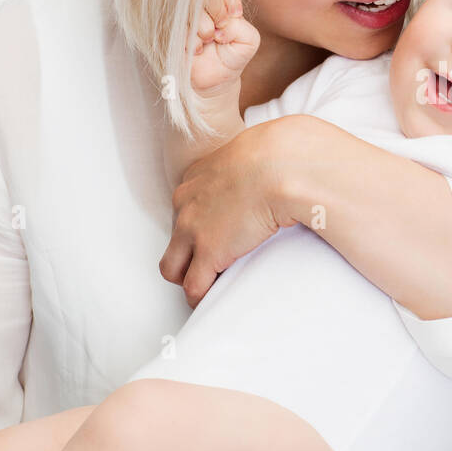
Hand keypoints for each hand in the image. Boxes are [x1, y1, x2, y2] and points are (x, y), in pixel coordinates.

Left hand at [159, 118, 301, 306]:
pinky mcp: (209, 254)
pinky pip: (193, 286)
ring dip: (188, 277)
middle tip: (210, 259)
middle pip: (174, 237)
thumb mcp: (256, 151)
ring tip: (207, 286)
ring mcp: (194, 230)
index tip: (217, 231)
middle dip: (188, 251)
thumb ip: (254, 161)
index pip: (185, 207)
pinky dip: (200, 296)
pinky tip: (211, 299)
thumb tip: (278, 161)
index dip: (199, 224)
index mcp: (197, 177)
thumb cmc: (279, 154)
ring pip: (172, 266)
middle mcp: (186, 204)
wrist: (279, 165)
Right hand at [190, 0, 259, 102]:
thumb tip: (222, 26)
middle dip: (217, 13)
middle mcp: (201, 5)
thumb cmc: (232, 55)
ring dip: (204, 29)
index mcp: (222, 2)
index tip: (235, 16)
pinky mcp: (171, 30)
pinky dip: (192, 41)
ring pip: (192, 10)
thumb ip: (243, 28)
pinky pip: (180, 28)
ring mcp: (184, 16)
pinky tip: (196, 50)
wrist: (214, 80)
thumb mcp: (249, 42)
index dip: (230, 2)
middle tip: (219, 31)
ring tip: (207, 42)